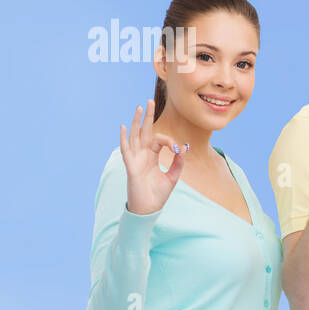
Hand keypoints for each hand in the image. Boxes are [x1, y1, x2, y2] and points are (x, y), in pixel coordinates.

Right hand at [120, 99, 186, 214]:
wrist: (149, 208)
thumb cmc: (158, 194)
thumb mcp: (173, 177)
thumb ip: (178, 163)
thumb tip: (184, 148)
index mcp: (152, 156)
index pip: (160, 140)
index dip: (170, 142)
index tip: (178, 150)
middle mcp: (143, 155)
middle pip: (145, 131)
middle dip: (148, 116)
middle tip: (150, 101)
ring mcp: (136, 159)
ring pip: (135, 136)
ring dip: (137, 122)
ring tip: (139, 108)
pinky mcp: (131, 166)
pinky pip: (127, 150)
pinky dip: (125, 139)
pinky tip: (124, 127)